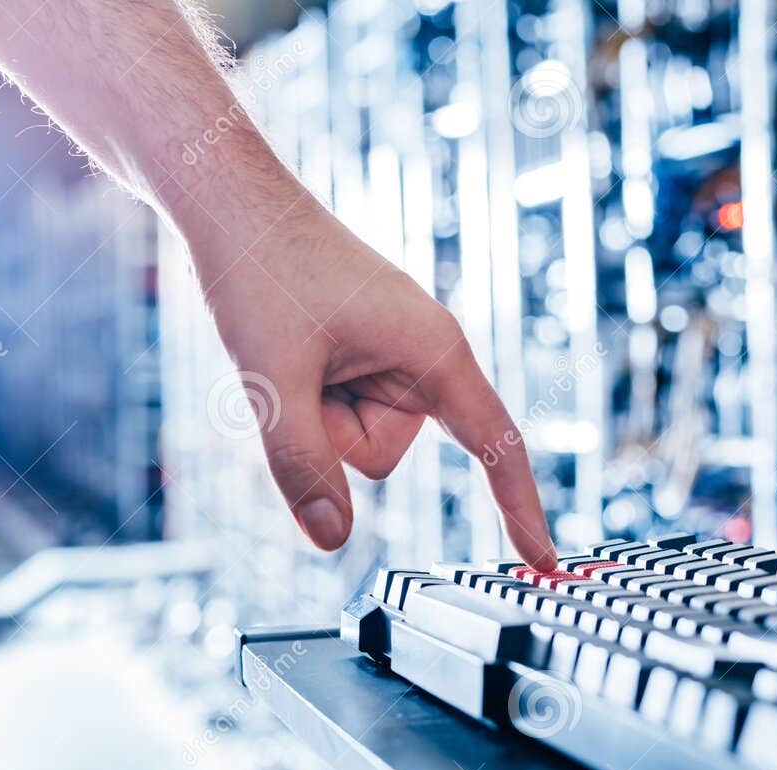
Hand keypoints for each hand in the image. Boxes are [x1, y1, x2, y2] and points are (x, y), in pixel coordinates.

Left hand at [187, 192, 556, 567]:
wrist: (230, 201)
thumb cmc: (261, 270)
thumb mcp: (273, 379)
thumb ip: (302, 466)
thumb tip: (332, 541)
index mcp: (434, 352)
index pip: (496, 447)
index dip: (521, 510)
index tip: (546, 562)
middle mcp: (425, 358)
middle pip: (384, 456)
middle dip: (331, 433)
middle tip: (294, 366)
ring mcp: (393, 359)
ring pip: (354, 440)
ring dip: (312, 412)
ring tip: (288, 347)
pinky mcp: (363, 358)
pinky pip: (341, 413)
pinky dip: (308, 397)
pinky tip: (290, 346)